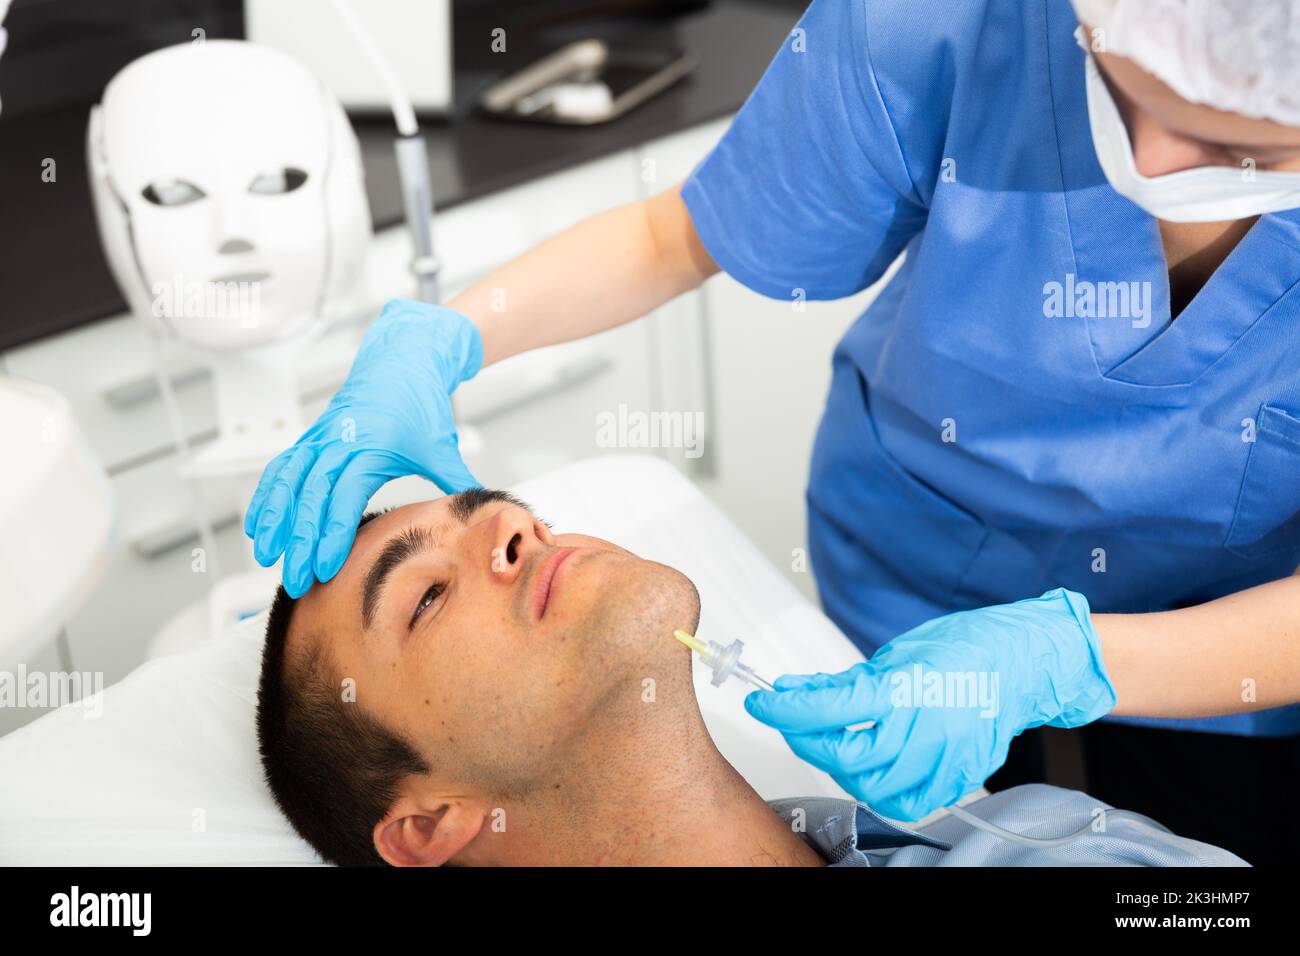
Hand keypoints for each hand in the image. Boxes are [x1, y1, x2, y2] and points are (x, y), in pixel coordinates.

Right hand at [244, 298, 483, 596]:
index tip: (325, 568)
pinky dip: (267, 496)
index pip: (344, 496)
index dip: (332, 533)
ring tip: (265, 555)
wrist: (403, 359)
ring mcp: (320, 438)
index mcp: (370, 446)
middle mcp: (338, 441)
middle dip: (300, 542)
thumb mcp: (440, 445)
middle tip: (296, 581)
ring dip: (273, 520)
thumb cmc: (421, 404)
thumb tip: (479, 519)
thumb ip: (455, 482)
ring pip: (288, 481)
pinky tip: (259, 526)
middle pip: (311, 497)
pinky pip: (282, 468)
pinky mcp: (310, 437)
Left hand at [744, 588, 1116, 819]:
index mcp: (904, 688)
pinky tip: (874, 765)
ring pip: (872, 786)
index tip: (760, 703)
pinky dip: (881, 788)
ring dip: (841, 767)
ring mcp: (944, 758)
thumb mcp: (893, 653)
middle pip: (845, 757)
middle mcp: (925, 728)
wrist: (1021, 663)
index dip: (783, 709)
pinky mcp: (958, 777)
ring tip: (834, 743)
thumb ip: (842, 681)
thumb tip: (794, 689)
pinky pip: (908, 800)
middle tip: (794, 723)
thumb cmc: (961, 648)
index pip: (826, 710)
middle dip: (807, 741)